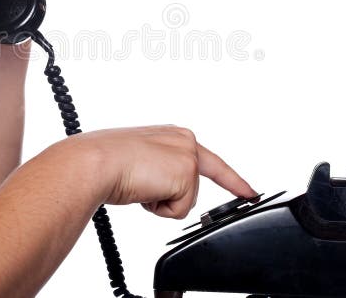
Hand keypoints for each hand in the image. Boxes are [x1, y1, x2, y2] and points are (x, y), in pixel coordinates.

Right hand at [66, 125, 256, 218]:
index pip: (210, 161)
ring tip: (138, 184)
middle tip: (144, 188)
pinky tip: (143, 191)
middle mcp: (184, 140)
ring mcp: (188, 155)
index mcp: (172, 135)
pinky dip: (159, 209)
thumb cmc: (104, 161)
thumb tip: (153, 185)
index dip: (232, 180)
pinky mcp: (187, 173)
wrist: (95, 162)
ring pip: (184, 200)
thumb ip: (158, 168)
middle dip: (172, 197)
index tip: (250, 192)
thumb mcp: (138, 159)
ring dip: (159, 202)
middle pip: (192, 187)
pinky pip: (178, 211)